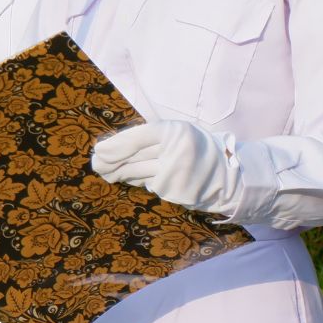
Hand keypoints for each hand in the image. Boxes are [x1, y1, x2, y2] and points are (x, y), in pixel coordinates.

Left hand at [91, 120, 241, 219]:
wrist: (227, 176)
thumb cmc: (195, 149)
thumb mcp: (177, 134)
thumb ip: (150, 138)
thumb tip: (114, 148)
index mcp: (176, 131)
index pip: (138, 136)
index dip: (115, 144)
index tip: (99, 149)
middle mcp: (175, 151)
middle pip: (134, 156)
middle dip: (111, 161)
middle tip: (95, 163)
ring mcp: (175, 173)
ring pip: (137, 172)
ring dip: (119, 173)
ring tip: (106, 172)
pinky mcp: (174, 191)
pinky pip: (148, 184)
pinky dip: (137, 180)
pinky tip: (129, 178)